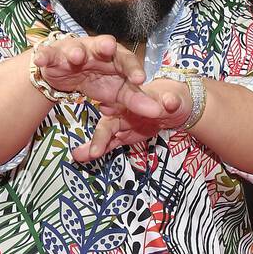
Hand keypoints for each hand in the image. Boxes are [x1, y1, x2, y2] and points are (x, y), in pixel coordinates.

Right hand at [33, 33, 160, 117]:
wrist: (68, 75)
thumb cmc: (98, 79)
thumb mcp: (118, 93)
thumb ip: (136, 100)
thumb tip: (158, 112)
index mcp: (116, 57)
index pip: (127, 61)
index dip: (132, 69)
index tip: (140, 80)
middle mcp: (96, 49)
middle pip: (102, 46)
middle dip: (104, 47)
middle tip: (108, 47)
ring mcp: (74, 50)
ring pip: (75, 48)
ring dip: (75, 51)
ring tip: (75, 56)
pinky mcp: (54, 55)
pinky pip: (49, 54)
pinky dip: (44, 55)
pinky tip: (40, 59)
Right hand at [71, 77, 193, 161]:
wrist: (174, 108)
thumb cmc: (173, 97)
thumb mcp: (174, 98)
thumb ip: (170, 101)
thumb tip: (170, 102)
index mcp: (131, 95)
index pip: (120, 100)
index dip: (113, 107)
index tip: (106, 112)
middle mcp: (121, 108)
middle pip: (108, 122)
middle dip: (100, 136)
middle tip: (93, 150)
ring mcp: (120, 122)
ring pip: (104, 135)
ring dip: (93, 146)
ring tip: (78, 157)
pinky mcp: (122, 134)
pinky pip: (109, 143)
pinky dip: (98, 150)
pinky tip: (82, 158)